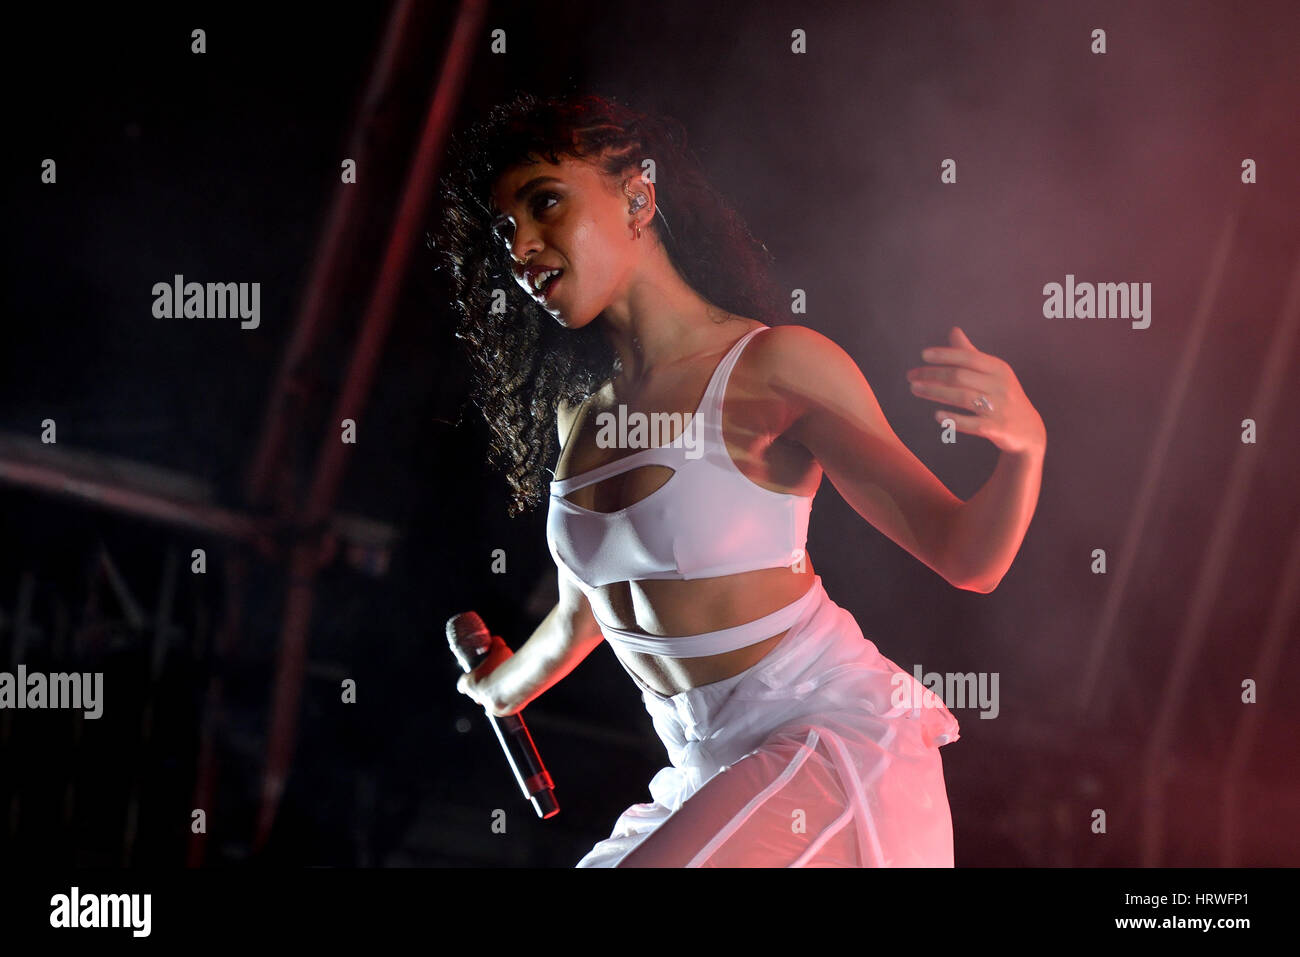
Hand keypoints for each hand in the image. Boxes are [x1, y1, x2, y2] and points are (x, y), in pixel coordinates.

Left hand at [455, 634, 515, 715]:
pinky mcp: (505, 712)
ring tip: (507, 687)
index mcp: (471, 683)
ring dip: (497, 697)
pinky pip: (504, 708)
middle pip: (477, 696)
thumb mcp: (499, 648)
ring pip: (491, 704)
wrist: (521, 677)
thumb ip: (494, 644)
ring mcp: (491, 706)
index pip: (463, 685)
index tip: (469, 680)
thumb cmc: (506, 663)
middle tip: (494, 681)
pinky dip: (509, 702)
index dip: (466, 682)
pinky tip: (516, 693)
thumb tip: (494, 640)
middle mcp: (479, 697)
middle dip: (484, 690)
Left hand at [906, 326, 1045, 456]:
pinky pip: (972, 423)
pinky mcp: (997, 429)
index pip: (968, 357)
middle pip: (960, 376)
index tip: (923, 356)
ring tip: (914, 389)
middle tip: (910, 376)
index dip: (945, 355)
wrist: (1028, 430)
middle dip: (932, 375)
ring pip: (962, 397)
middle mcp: (1000, 386)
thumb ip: (971, 354)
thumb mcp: (992, 373)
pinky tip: (937, 415)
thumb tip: (953, 331)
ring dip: (935, 392)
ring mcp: (999, 408)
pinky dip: (954, 419)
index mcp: (998, 369)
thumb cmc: (1003, 396)